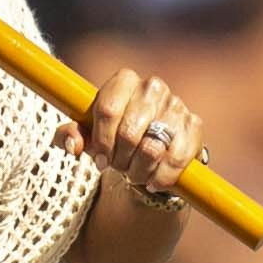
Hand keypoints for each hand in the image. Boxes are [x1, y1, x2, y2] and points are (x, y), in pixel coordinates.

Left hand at [68, 66, 202, 209]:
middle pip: (129, 133)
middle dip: (120, 159)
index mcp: (124, 80)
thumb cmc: (112, 138)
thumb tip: (74, 145)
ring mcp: (176, 104)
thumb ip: (69, 136)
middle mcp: (152, 87)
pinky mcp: (194, 125)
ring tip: (134, 175)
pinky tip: (154, 181)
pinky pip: (177, 158)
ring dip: (139, 171)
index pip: (107, 110)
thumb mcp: (85, 135)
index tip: (100, 159)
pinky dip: (162, 177)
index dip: (101, 142)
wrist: (148, 150)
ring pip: (152, 149)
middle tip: (118, 168)